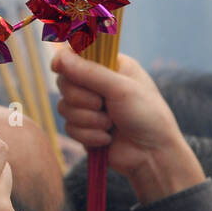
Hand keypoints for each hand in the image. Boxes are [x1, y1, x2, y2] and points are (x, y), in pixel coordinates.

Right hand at [53, 50, 203, 201]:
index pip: (77, 54)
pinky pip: (69, 127)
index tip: (58, 67)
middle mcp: (97, 84)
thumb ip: (89, 72)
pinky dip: (88, 135)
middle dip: (82, 98)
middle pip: (64, 82)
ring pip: (64, 107)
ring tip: (110, 124)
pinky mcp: (85, 128)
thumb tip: (58, 57)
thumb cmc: (147, 115)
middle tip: (102, 104)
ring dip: (88, 119)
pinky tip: (107, 138)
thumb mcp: (120, 89)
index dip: (65, 61)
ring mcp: (89, 107)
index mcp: (110, 66)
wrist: (153, 155)